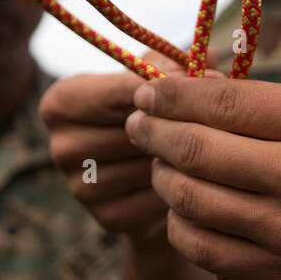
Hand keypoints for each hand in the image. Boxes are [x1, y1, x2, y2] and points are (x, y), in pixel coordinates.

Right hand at [40, 52, 215, 240]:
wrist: (140, 175)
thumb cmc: (148, 112)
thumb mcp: (153, 79)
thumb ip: (172, 64)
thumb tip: (206, 61)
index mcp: (60, 102)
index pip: (117, 92)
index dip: (166, 87)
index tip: (205, 82)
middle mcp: (61, 147)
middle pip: (132, 130)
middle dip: (179, 121)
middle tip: (219, 114)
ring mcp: (80, 187)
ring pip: (147, 165)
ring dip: (183, 156)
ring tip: (211, 143)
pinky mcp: (107, 218)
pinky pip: (157, 198)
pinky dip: (182, 186)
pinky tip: (196, 174)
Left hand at [126, 77, 280, 279]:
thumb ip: (275, 109)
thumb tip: (197, 87)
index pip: (222, 101)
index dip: (170, 94)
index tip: (148, 89)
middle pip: (194, 149)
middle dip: (152, 132)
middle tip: (139, 123)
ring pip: (189, 200)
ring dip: (163, 178)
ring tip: (163, 165)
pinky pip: (204, 248)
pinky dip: (182, 224)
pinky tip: (186, 210)